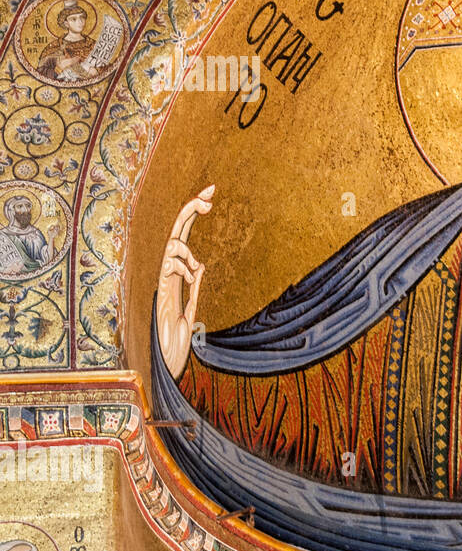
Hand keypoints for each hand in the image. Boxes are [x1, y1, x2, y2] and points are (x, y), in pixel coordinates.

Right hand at [156, 185, 212, 378]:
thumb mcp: (193, 305)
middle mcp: (169, 271)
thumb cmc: (179, 335)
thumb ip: (195, 286)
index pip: (186, 233)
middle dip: (191, 208)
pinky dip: (183, 267)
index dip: (194, 212)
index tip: (211, 193)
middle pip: (178, 230)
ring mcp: (164, 279)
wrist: (169, 357)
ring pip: (173, 245)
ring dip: (188, 251)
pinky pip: (169, 266)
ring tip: (196, 268)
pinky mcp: (162, 290)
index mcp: (179, 271)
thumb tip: (200, 266)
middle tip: (210, 193)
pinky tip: (190, 279)